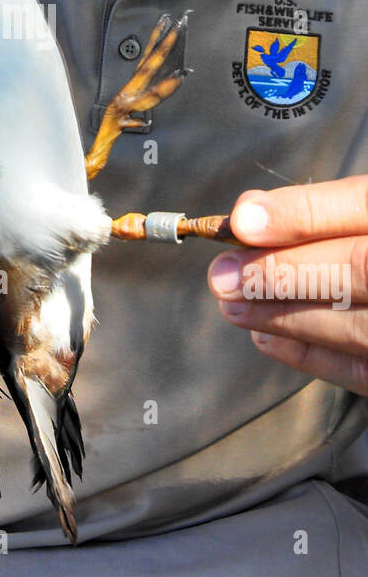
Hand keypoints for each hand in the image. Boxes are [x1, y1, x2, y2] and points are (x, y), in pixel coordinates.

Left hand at [208, 176, 367, 395]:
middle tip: (223, 275)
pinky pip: (364, 370)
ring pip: (358, 325)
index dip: (304, 213)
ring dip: (285, 316)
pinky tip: (268, 338)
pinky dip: (312, 356)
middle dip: (282, 271)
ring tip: (233, 306)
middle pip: (360, 268)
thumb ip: (333, 208)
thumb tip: (251, 215)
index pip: (366, 206)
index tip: (244, 221)